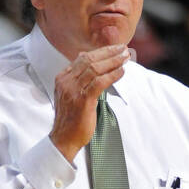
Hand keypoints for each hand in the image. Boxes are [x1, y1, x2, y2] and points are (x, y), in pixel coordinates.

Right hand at [50, 45, 130, 163]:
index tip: (114, 49)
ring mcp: (73, 90)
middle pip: (90, 60)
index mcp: (63, 78)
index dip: (101, 52)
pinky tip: (121, 72)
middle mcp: (66, 82)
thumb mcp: (71, 94)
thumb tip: (86, 61)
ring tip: (125, 58)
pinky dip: (112, 75)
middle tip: (123, 50)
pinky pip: (99, 82)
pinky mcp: (82, 100)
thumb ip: (78, 79)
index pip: (83, 58)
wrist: (63, 139)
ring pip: (95, 69)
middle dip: (109, 53)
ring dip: (113, 62)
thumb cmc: (70, 119)